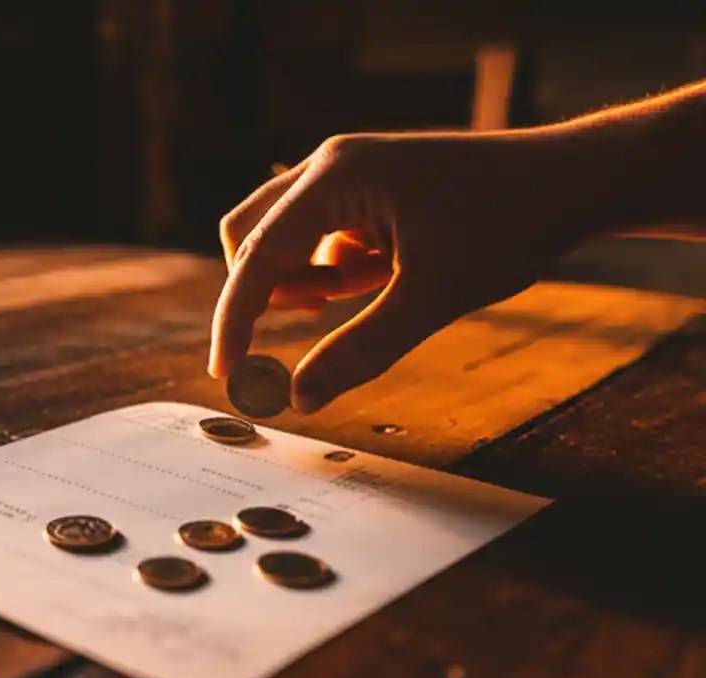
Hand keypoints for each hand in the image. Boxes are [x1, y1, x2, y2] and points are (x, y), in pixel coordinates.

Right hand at [210, 131, 595, 412]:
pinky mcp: (359, 188)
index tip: (226, 371)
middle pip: (248, 236)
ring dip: (308, 277)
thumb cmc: (506, 226)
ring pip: (279, 237)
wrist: (565, 181)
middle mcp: (328, 164)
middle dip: (270, 289)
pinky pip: (316, 236)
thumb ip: (362, 349)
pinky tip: (387, 270)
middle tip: (322, 315)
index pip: (257, 255)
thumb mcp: (432, 297)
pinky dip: (335, 267)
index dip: (235, 317)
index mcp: (336, 176)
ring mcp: (342, 172)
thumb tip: (301, 398)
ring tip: (373, 285)